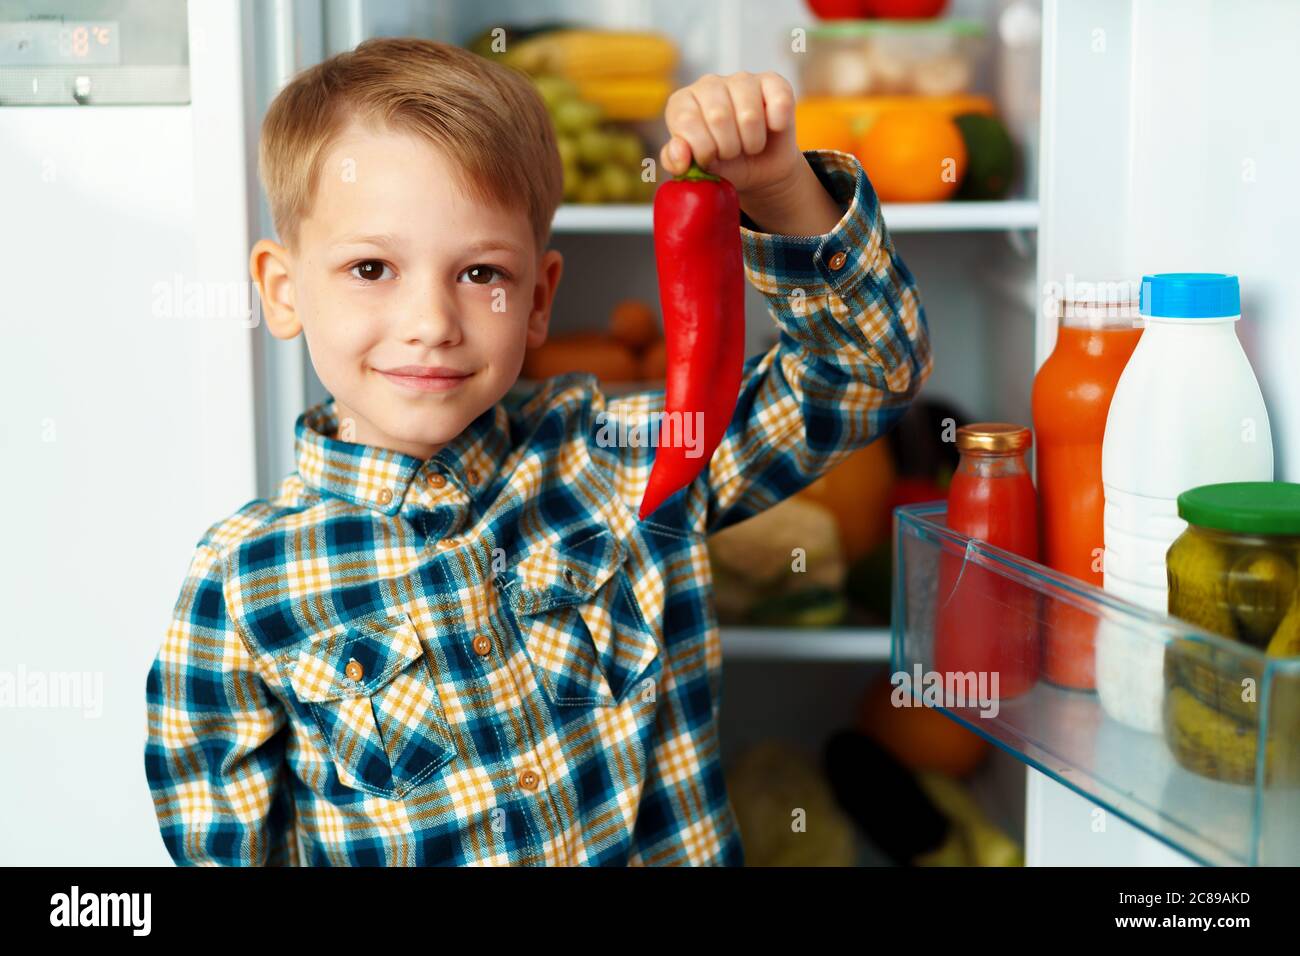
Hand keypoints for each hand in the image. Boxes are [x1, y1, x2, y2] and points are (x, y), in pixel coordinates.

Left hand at [660, 72, 800, 203]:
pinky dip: (777, 124)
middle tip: (731, 153)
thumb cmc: (724, 165)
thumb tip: (680, 154)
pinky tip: (771, 128)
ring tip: (749, 145)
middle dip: (728, 148)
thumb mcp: (696, 170)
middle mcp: (709, 85)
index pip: (686, 121)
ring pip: (749, 114)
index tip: (710, 160)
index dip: (702, 150)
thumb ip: (676, 163)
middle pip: (718, 117)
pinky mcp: (773, 82)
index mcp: (682, 103)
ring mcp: (741, 79)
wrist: (761, 170)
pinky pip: (779, 102)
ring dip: (752, 142)